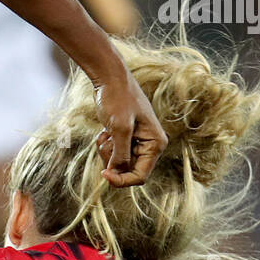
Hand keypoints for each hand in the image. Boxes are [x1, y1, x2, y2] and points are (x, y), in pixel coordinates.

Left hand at [94, 69, 166, 186]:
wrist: (109, 79)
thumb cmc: (118, 99)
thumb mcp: (120, 128)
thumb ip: (120, 154)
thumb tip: (117, 173)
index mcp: (155, 144)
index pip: (140, 176)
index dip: (122, 180)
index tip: (104, 174)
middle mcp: (148, 145)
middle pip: (127, 171)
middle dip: (112, 160)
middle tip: (106, 142)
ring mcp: (136, 142)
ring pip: (118, 163)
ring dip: (107, 152)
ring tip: (106, 134)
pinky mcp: (124, 137)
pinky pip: (112, 153)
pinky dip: (105, 145)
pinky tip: (104, 131)